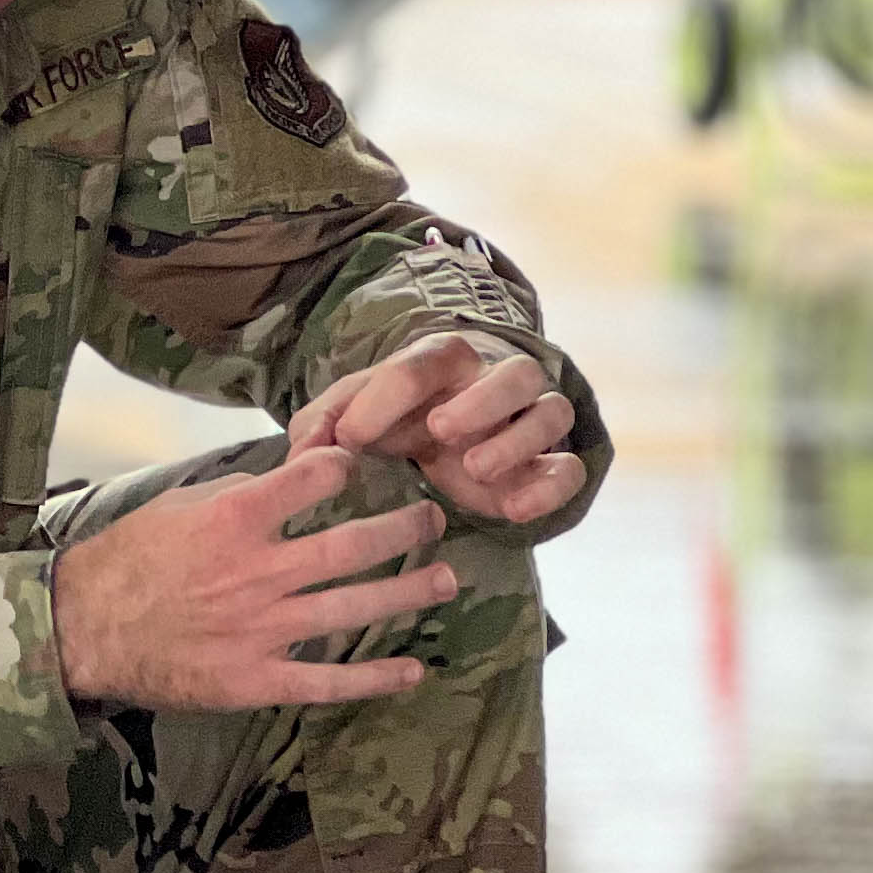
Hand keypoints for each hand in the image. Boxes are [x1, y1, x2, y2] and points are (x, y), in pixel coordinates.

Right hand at [52, 445, 451, 712]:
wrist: (86, 629)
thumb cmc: (129, 558)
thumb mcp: (179, 504)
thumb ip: (239, 492)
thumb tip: (289, 478)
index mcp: (236, 519)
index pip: (314, 479)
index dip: (345, 466)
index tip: (361, 465)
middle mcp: (259, 572)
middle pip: (351, 546)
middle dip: (403, 529)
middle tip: (434, 520)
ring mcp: (262, 629)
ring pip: (352, 607)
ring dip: (406, 593)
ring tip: (445, 579)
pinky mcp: (257, 679)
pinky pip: (327, 682)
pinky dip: (374, 679)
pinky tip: (412, 671)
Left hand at [287, 333, 585, 525]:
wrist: (446, 436)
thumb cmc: (395, 418)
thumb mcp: (351, 415)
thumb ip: (320, 425)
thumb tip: (301, 451)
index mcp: (443, 362)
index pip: (423, 364)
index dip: (384, 398)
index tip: (349, 437)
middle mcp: (497, 382)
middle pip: (516, 372)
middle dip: (482, 400)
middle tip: (439, 431)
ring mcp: (530, 422)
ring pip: (552, 413)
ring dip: (517, 440)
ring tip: (473, 470)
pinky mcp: (549, 465)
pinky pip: (570, 468)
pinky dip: (550, 488)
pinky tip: (513, 509)